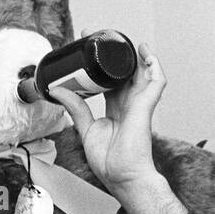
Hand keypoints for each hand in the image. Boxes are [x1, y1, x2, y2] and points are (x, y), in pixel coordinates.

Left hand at [48, 41, 165, 196]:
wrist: (123, 177)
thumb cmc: (111, 162)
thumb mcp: (86, 130)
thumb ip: (75, 108)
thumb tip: (58, 90)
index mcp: (116, 109)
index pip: (108, 80)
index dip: (100, 64)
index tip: (87, 49)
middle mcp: (129, 104)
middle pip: (124, 72)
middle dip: (112, 53)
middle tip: (96, 36)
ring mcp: (140, 104)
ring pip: (141, 72)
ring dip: (133, 53)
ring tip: (119, 37)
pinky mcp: (147, 106)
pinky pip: (156, 81)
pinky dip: (154, 64)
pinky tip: (145, 51)